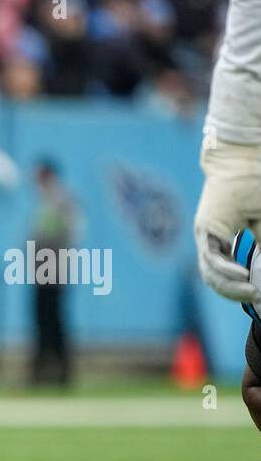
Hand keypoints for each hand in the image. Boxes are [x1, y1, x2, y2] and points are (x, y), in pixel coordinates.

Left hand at [194, 140, 260, 302]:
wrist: (243, 161)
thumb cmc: (255, 187)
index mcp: (223, 242)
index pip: (227, 273)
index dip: (239, 289)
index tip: (258, 298)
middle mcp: (210, 242)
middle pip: (216, 278)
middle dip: (234, 293)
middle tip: (255, 300)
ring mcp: (206, 236)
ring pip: (211, 273)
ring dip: (230, 286)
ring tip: (251, 292)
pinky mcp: (205, 230)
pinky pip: (211, 258)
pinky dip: (226, 270)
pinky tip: (243, 275)